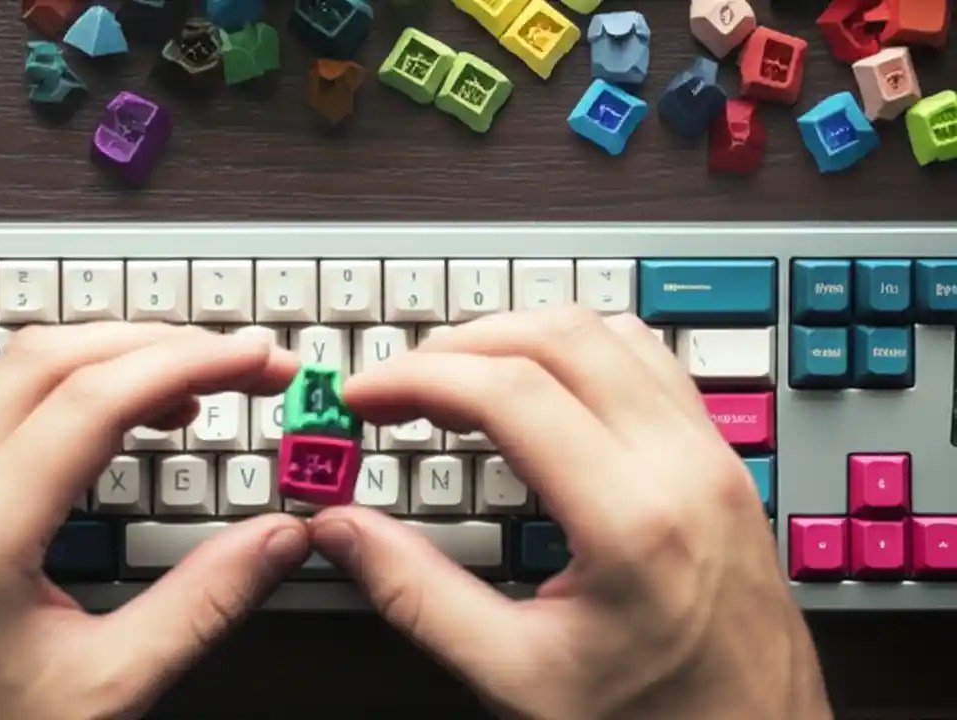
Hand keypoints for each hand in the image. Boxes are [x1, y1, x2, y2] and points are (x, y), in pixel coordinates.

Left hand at [0, 324, 307, 719]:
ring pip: (15, 368)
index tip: (254, 361)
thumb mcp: (102, 690)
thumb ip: (202, 607)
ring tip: (188, 386)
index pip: (95, 396)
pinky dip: (67, 387)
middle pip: (52, 356)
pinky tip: (114, 419)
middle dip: (157, 342)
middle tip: (234, 362)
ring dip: (109, 356)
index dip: (190, 362)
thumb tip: (278, 540)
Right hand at [310, 308, 832, 719]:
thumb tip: (341, 529)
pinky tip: (538, 391)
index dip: (417, 377)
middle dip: (459, 345)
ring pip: (609, 333)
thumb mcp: (515, 676)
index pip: (510, 390)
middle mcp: (685, 467)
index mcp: (634, 519)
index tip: (365, 397)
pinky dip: (578, 353)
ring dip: (520, 337)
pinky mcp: (722, 464)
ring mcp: (714, 458)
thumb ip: (416, 594)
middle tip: (398, 386)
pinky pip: (649, 363)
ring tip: (457, 380)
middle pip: (558, 337)